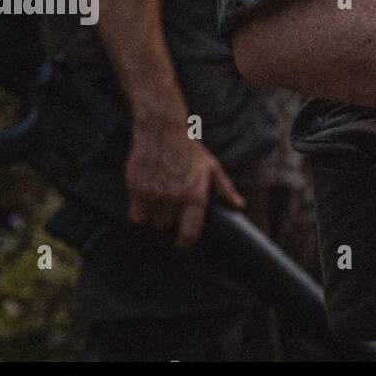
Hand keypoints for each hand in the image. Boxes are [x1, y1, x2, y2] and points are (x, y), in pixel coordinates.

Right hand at [124, 117, 245, 248]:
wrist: (163, 131)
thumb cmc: (190, 150)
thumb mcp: (212, 167)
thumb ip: (225, 190)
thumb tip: (240, 205)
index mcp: (195, 196)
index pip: (189, 234)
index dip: (185, 244)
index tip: (183, 243)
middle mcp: (174, 199)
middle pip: (167, 229)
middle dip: (170, 224)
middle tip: (172, 212)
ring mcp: (154, 196)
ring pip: (151, 224)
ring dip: (155, 219)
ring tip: (160, 205)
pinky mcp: (136, 191)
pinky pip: (136, 217)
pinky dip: (140, 214)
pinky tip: (147, 203)